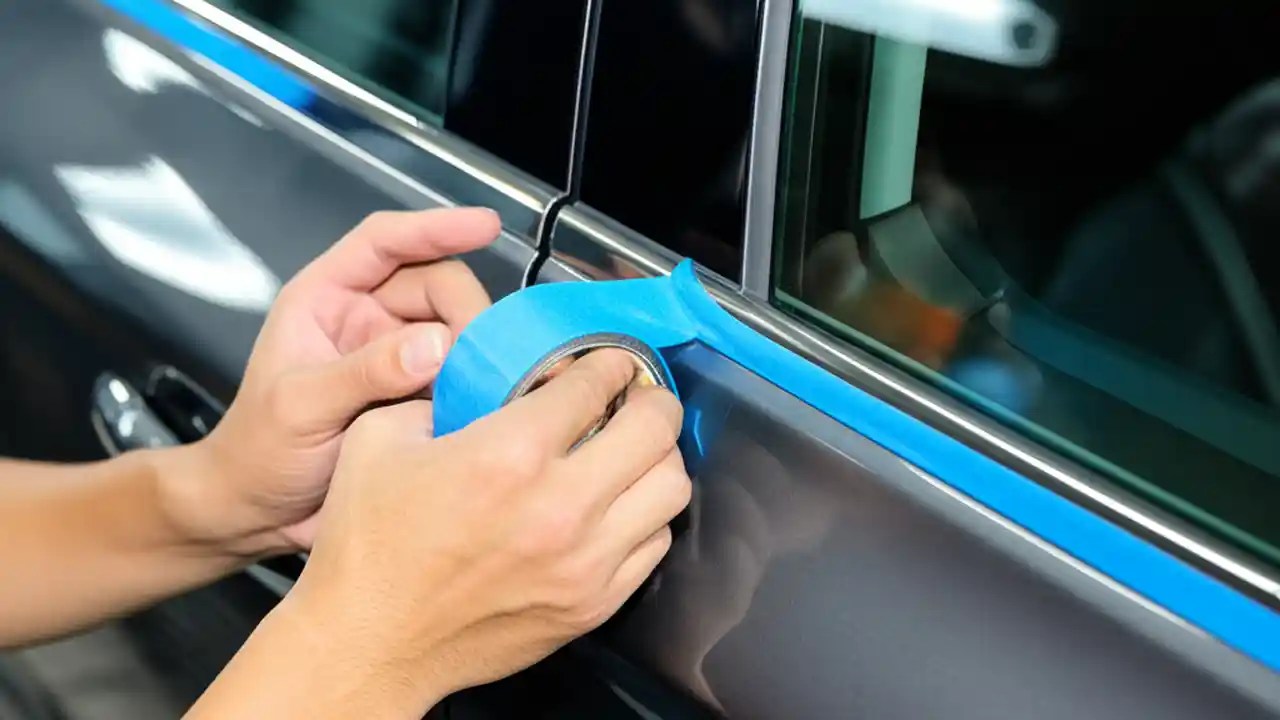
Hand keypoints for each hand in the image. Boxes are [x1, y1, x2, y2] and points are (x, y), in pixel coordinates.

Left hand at [172, 208, 498, 557]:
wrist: (259, 514)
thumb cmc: (257, 452)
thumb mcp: (300, 407)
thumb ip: (365, 372)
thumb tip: (436, 344)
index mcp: (326, 298)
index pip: (385, 241)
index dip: (435, 227)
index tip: (486, 225)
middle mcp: (367, 318)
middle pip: (437, 286)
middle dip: (465, 313)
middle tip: (479, 360)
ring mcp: (397, 358)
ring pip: (457, 332)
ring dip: (475, 354)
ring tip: (482, 389)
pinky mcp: (419, 397)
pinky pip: (462, 377)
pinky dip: (477, 388)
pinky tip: (483, 406)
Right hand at [280, 350, 690, 712]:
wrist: (369, 644)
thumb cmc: (367, 547)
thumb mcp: (380, 439)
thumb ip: (442, 396)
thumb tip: (486, 379)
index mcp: (510, 455)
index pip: (596, 383)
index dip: (608, 362)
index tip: (607, 362)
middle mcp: (561, 506)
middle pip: (655, 429)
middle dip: (650, 399)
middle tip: (635, 397)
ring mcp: (586, 562)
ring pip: (672, 488)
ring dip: (657, 458)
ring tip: (633, 451)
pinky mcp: (593, 605)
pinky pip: (655, 545)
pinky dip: (648, 517)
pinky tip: (619, 506)